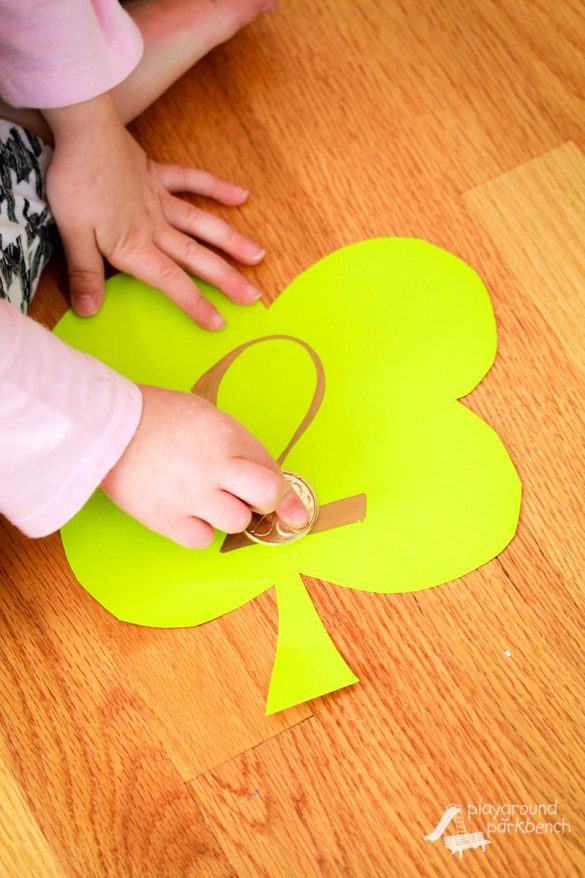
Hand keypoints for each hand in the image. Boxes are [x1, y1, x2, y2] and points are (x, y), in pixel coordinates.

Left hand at [44, 92, 263, 328]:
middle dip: (226, 279)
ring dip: (230, 241)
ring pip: (202, 224)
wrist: (82, 128)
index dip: (195, 303)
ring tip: (258, 256)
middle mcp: (155, 225)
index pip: (170, 281)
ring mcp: (159, 198)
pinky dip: (216, 187)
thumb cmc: (74, 182)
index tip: (218, 323)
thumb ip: (85, 273)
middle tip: (253, 297)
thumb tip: (90, 310)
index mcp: (134, 244)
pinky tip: (241, 195)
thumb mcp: (71, 234)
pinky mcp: (157, 174)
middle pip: (196, 257)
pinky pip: (191, 180)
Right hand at [100, 385, 309, 547]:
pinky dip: (200, 530)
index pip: (273, 473)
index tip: (292, 511)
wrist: (107, 428)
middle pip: (266, 498)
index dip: (283, 493)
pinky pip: (203, 540)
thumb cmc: (160, 417)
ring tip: (204, 497)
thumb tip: (272, 482)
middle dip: (264, 502)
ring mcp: (190, 496)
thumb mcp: (210, 418)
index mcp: (228, 438)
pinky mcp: (166, 519)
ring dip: (228, 514)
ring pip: (236, 522)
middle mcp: (214, 468)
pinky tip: (187, 511)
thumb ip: (242, 448)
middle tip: (247, 499)